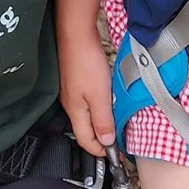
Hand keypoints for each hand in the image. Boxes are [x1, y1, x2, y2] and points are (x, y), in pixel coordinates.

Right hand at [57, 30, 118, 156]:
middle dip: (101, 139)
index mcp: (75, 112)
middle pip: (85, 130)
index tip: (116, 153)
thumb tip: (106, 141)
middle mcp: (71, 104)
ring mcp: (72, 92)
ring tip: (116, 122)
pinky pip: (88, 102)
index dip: (100, 150)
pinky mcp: (76, 81)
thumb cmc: (86, 63)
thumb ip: (103, 120)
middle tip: (118, 141)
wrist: (76, 34)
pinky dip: (99, 107)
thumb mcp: (100, 96)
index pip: (85, 141)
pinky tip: (108, 101)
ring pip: (87, 116)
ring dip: (101, 122)